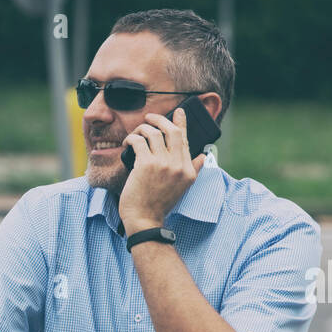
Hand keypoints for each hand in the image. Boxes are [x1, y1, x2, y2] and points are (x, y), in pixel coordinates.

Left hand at [117, 107, 206, 233]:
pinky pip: (139, 141)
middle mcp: (177, 165)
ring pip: (154, 133)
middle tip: (150, 117)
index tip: (179, 112)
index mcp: (187, 170)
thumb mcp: (183, 187)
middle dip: (161, 119)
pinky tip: (128, 142)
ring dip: (143, 128)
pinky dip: (132, 138)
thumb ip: (193, 170)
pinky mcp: (145, 165)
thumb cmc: (159, 204)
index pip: (186, 140)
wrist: (145, 219)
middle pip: (172, 131)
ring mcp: (162, 164)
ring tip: (137, 132)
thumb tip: (203, 156)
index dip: (182, 123)